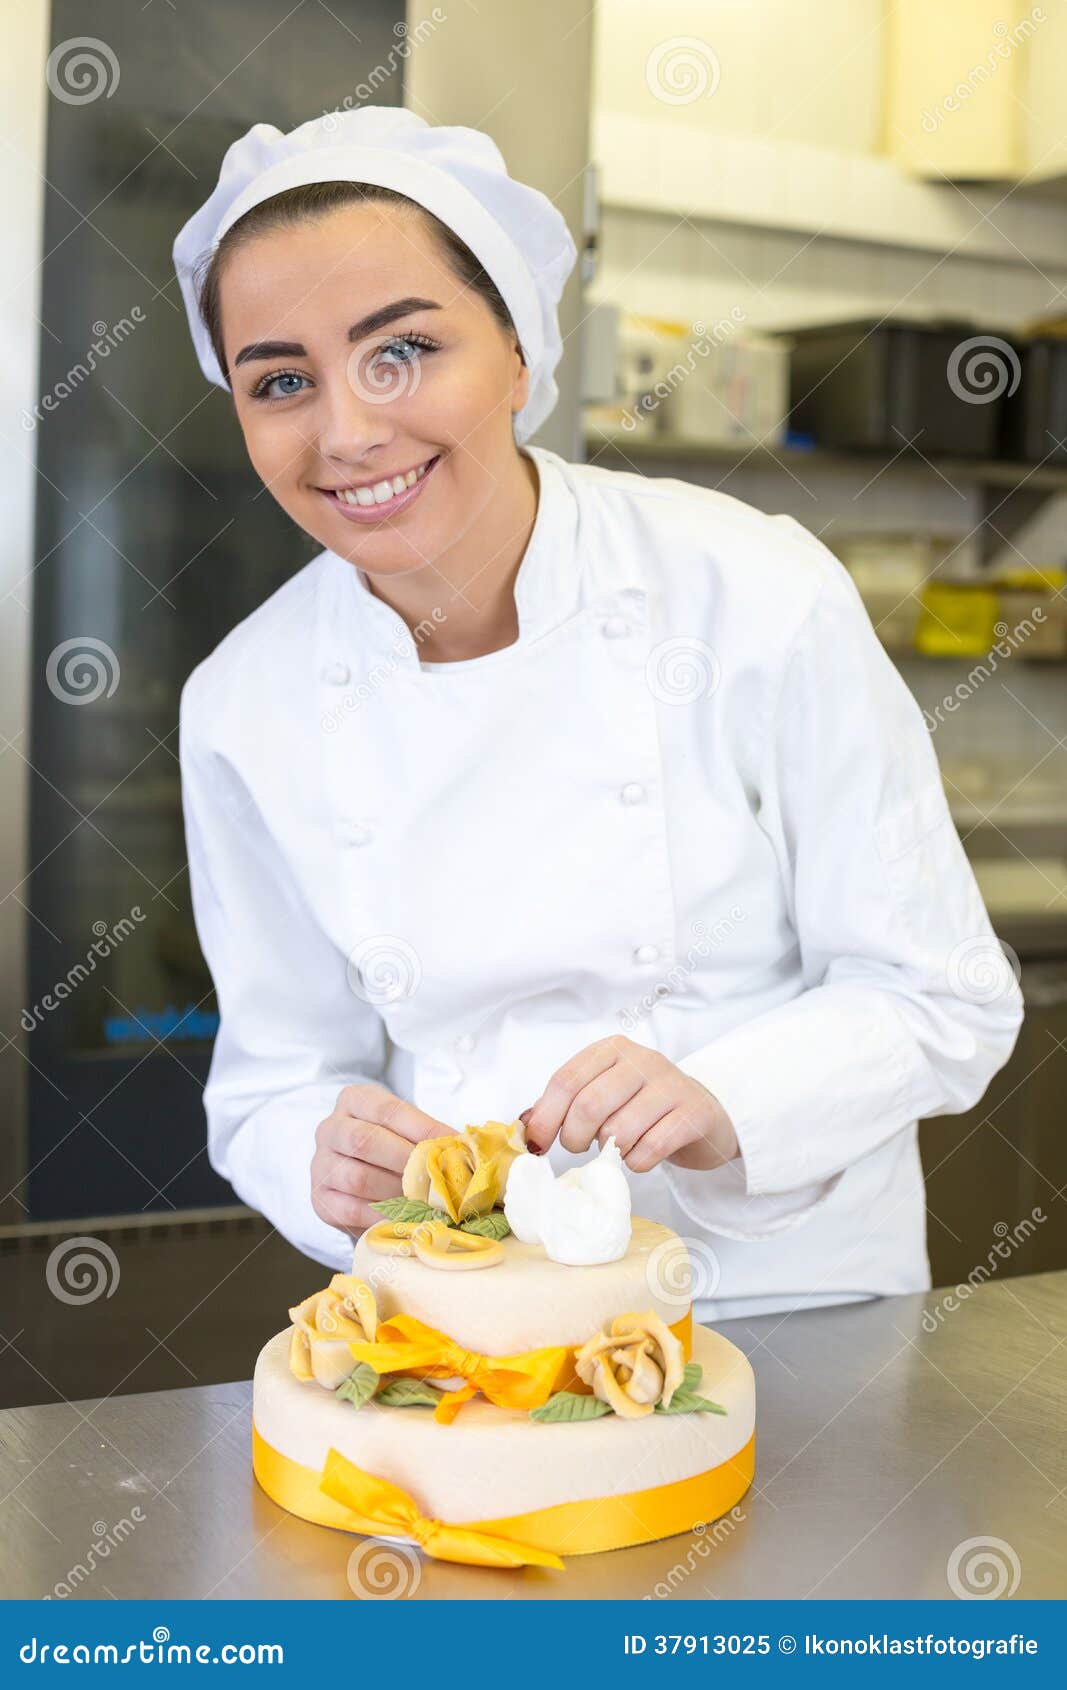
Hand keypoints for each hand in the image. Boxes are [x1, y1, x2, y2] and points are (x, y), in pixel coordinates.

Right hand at [311, 1082, 452, 1237]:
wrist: (365, 1182)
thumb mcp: (408, 1130)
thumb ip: (429, 1136)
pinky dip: (380, 1215)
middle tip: (437, 1178)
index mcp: (354, 1099)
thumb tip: (466, 1149)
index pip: (388, 1110)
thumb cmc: (394, 1148)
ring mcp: (320, 1164)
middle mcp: (330, 1128)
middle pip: (364, 1141)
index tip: (451, 1145)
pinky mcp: (319, 1198)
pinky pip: (349, 1208)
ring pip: (356, 1177)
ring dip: (395, 1192)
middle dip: (406, 1161)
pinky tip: (403, 1218)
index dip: (422, 1128)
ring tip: (425, 1201)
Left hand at [522, 1036, 738, 1173]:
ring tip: (616, 1148)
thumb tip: (526, 1127)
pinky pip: (650, 1148)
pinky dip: (637, 1163)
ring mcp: (671, 1085)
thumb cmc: (642, 1107)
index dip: (545, 1117)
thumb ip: (566, 1104)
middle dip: (574, 1138)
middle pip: (589, 1105)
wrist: (704, 1114)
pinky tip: (641, 1156)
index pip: (566, 1080)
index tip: (537, 1144)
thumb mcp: (604, 1093)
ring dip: (609, 1152)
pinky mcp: (694, 1114)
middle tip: (578, 1148)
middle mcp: (642, 1060)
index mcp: (612, 1049)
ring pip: (619, 1130)